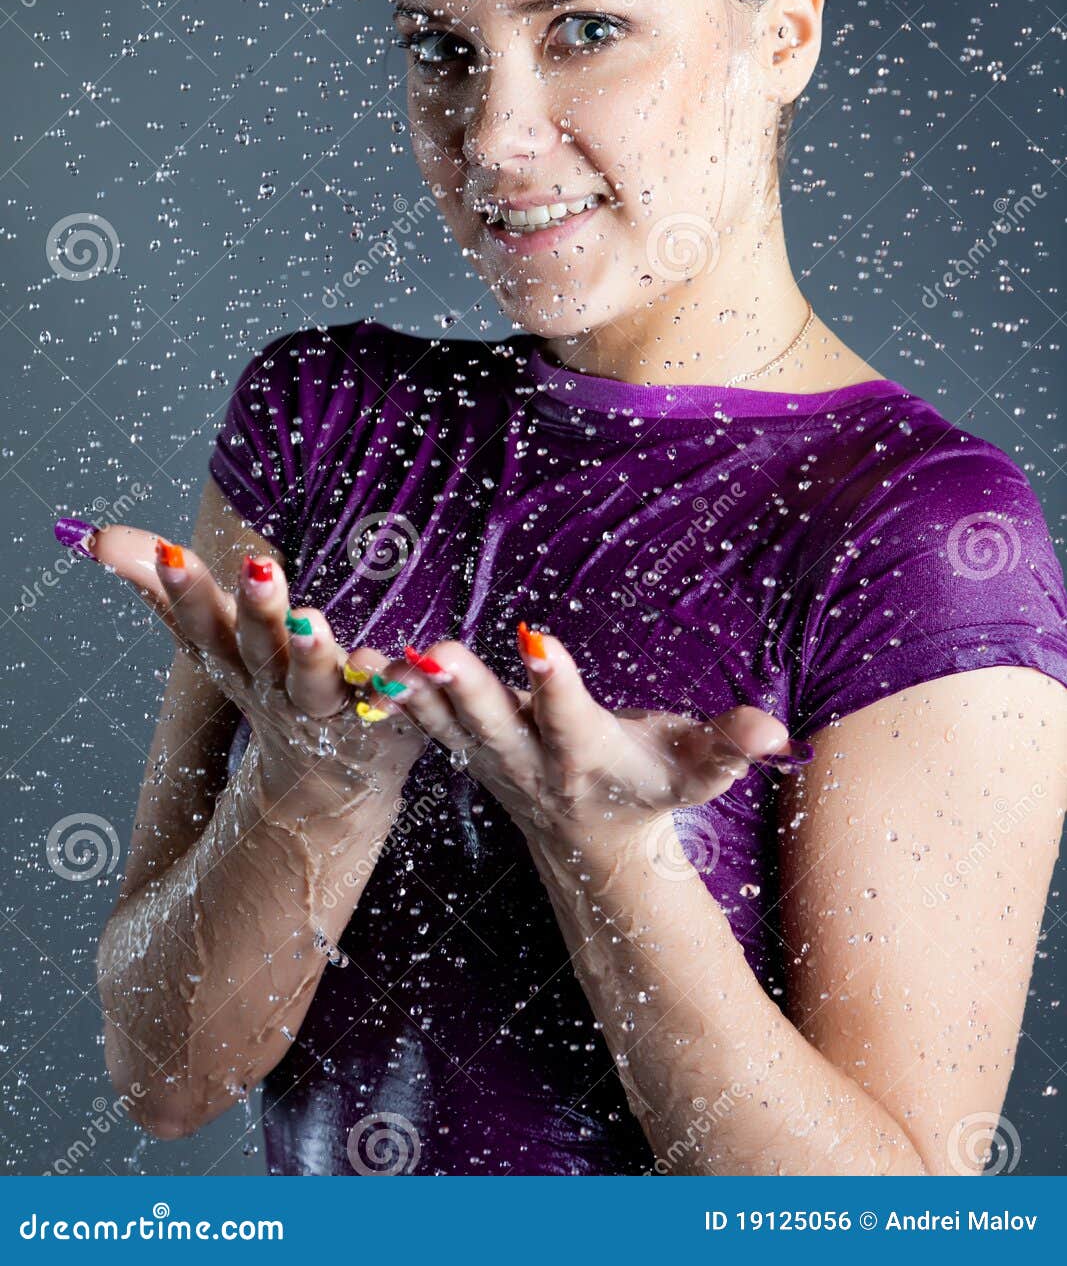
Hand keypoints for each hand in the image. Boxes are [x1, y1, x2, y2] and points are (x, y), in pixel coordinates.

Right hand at [55, 519, 423, 810]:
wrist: (326, 776)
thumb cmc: (267, 681)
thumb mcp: (213, 636)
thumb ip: (163, 586)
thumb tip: (92, 536)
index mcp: (232, 660)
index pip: (202, 624)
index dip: (185, 591)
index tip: (171, 551)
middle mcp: (273, 687)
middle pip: (261, 650)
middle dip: (257, 612)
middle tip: (258, 568)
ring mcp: (327, 710)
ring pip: (318, 684)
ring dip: (314, 654)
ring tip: (312, 620)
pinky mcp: (383, 724)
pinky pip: (391, 705)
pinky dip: (397, 688)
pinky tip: (407, 664)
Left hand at [379, 628, 800, 848]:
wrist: (595, 850)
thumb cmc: (652, 790)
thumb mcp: (695, 774)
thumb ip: (729, 748)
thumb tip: (775, 731)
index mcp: (586, 756)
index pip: (570, 717)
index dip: (555, 683)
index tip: (536, 640)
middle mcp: (531, 763)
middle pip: (494, 724)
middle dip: (465, 689)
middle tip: (433, 650)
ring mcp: (491, 762)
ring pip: (444, 725)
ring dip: (409, 695)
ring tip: (374, 657)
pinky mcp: (465, 750)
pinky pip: (421, 725)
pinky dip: (390, 700)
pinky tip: (357, 665)